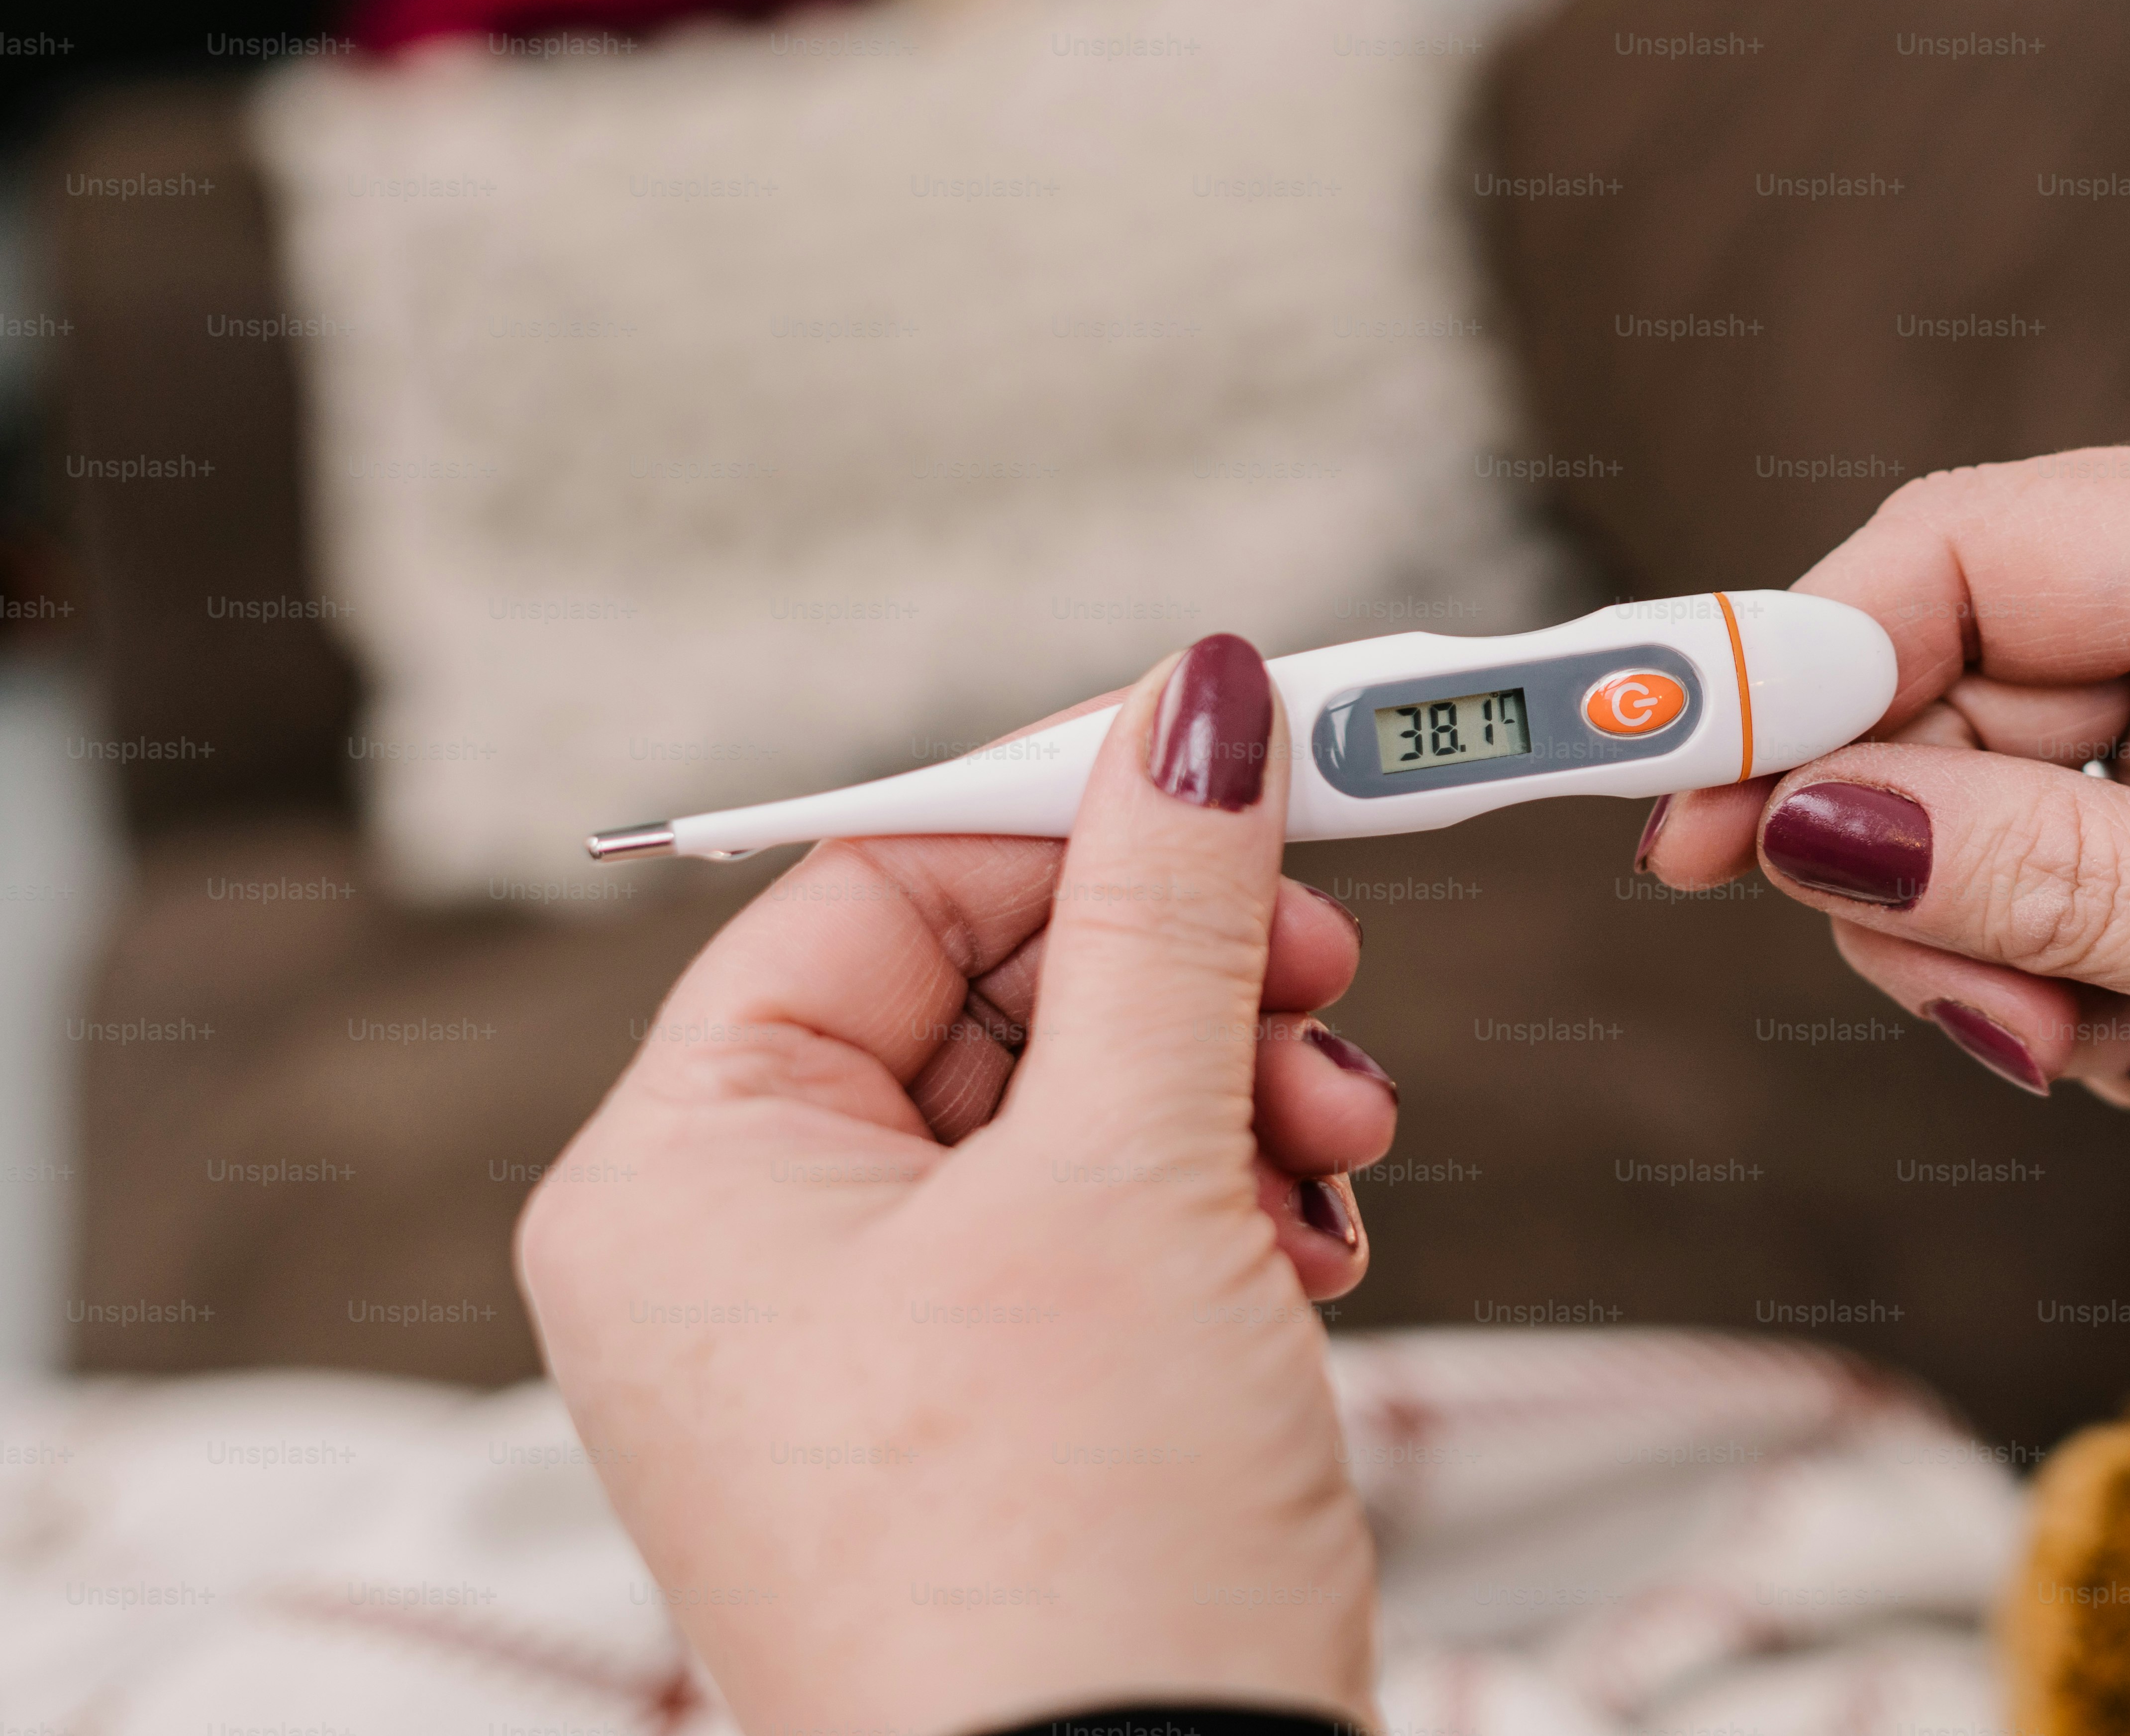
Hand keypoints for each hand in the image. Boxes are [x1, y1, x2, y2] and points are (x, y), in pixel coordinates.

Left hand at [517, 635, 1388, 1733]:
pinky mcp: (972, 1415)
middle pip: (984, 999)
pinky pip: (1089, 1238)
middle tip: (1329, 979)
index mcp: (682, 1171)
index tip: (1243, 771)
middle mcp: (738, 1252)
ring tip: (1341, 1154)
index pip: (877, 889)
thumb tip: (1202, 692)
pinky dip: (1211, 1217)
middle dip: (1184, 989)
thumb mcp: (1130, 1172)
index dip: (1072, 814)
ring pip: (1060, 1118)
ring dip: (1224, 1104)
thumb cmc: (1071, 1543)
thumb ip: (1168, 910)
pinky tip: (1303, 1256)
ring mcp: (855, 1347)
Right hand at [1643, 419, 2129, 1295]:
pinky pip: (2073, 872)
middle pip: (1954, 692)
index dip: (1794, 678)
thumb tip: (1801, 819)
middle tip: (2005, 1027)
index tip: (1673, 812)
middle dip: (1934, 873)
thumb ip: (2049, 880)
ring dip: (2018, 954)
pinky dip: (2089, 981)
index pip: (1961, 554)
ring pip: (1996, 804)